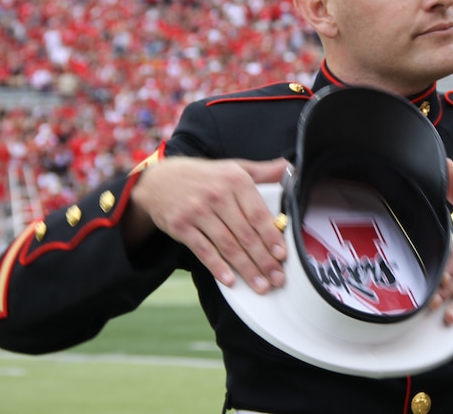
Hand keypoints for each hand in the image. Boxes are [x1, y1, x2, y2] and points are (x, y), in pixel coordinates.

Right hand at [124, 156, 288, 293]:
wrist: (158, 180)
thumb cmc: (204, 176)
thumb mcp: (234, 167)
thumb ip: (265, 171)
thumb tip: (293, 169)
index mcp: (235, 181)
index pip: (258, 214)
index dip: (271, 236)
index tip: (282, 254)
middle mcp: (217, 195)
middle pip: (245, 234)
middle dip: (264, 259)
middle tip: (277, 278)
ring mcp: (197, 211)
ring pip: (227, 245)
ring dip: (246, 268)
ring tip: (261, 285)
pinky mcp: (180, 226)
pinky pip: (203, 250)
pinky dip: (217, 267)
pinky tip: (230, 280)